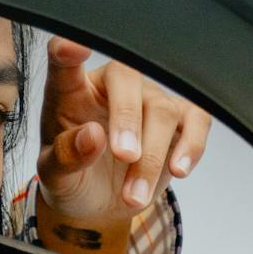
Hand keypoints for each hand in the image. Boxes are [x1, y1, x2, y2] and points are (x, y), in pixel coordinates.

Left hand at [34, 37, 211, 234]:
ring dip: (152, 156)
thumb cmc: (73, 178)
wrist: (100, 204)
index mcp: (70, 92)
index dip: (67, 51)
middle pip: (127, 78)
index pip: (64, 62)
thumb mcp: (55, 177)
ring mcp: (147, 100)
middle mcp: (111, 87)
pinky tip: (177, 170)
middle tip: (124, 156)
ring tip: (134, 196)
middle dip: (128, 118)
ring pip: (163, 109)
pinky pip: (197, 119)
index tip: (70, 48)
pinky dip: (191, 145)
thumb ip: (65, 156)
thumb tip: (93, 136)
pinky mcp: (178, 121)